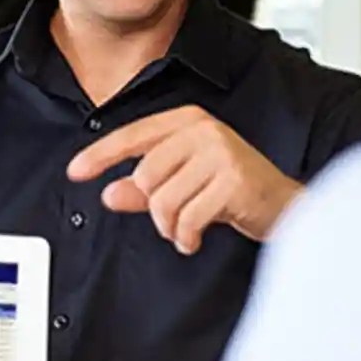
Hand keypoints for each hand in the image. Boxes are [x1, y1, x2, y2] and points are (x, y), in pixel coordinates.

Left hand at [68, 105, 303, 253]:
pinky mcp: (232, 180)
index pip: (132, 136)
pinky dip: (186, 237)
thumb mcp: (186, 184)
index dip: (100, 154)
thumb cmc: (235, 191)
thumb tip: (110, 193)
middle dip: (153, 209)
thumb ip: (145, 188)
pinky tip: (196, 238)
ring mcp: (219, 153)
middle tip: (175, 220)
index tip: (74, 171)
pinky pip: (187, 217)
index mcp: (188, 121)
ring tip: (187, 229)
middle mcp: (202, 130)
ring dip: (170, 226)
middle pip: (145, 176)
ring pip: (162, 200)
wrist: (286, 207)